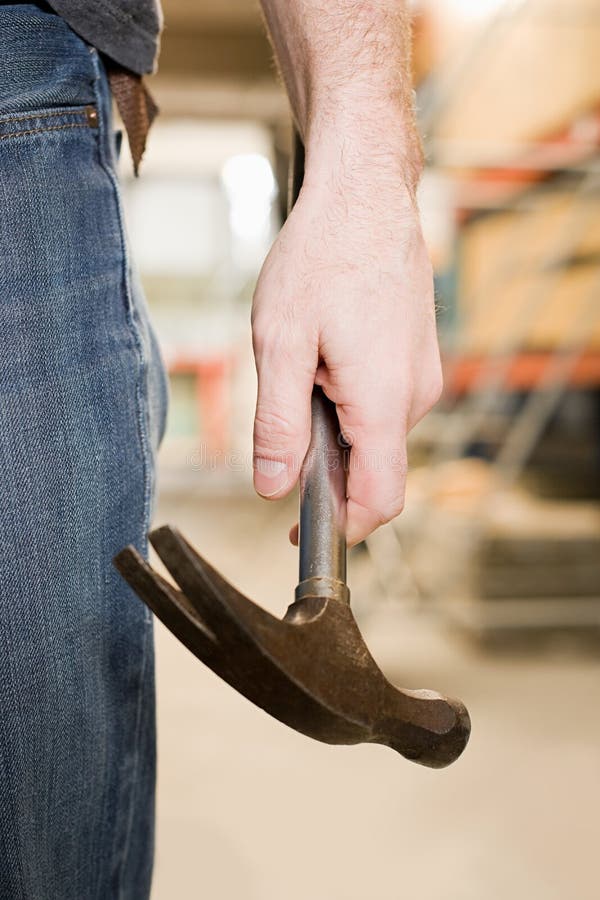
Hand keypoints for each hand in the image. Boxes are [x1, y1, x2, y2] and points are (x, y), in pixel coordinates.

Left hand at [251, 166, 441, 545]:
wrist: (365, 196)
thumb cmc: (322, 256)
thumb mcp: (280, 344)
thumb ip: (278, 425)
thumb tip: (274, 488)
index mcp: (383, 400)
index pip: (378, 500)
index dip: (341, 526)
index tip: (300, 530)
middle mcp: (415, 396)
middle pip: (374, 470)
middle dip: (327, 465)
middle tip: (283, 416)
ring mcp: (422, 376)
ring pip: (376, 436)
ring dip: (335, 426)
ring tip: (303, 366)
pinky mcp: (417, 359)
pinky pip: (383, 405)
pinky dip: (350, 401)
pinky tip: (325, 355)